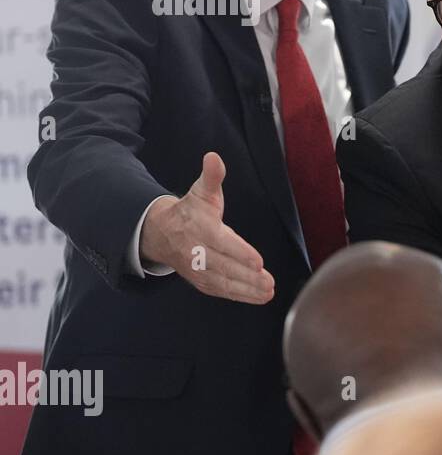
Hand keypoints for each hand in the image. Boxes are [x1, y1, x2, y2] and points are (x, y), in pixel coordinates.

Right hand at [140, 152, 274, 303]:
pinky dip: (239, 296)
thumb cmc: (190, 211)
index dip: (240, 253)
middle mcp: (197, 251)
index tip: (258, 261)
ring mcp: (197, 269)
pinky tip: (258, 297)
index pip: (222, 242)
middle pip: (224, 266)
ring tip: (268, 292)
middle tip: (269, 282)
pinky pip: (220, 291)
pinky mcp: (200, 281)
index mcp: (200, 228)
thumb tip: (213, 157)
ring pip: (223, 282)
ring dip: (246, 289)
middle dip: (247, 276)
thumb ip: (212, 177)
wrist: (160, 233)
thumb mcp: (201, 191)